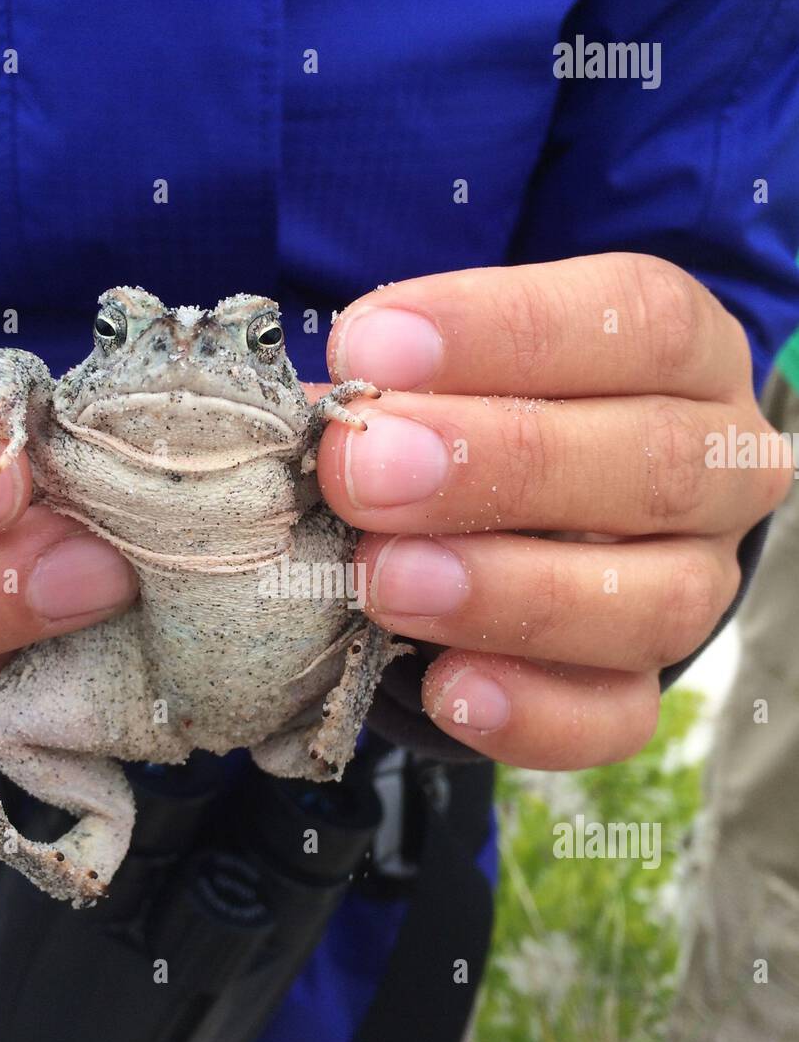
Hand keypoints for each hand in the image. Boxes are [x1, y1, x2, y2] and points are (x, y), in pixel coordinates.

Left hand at [316, 253, 791, 768]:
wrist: (508, 524)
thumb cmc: (474, 418)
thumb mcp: (451, 374)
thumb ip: (404, 384)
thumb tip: (322, 416)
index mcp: (684, 355)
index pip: (638, 321)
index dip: (504, 331)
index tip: (371, 349)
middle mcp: (718, 470)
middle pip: (655, 461)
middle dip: (498, 466)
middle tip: (364, 472)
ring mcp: (694, 587)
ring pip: (654, 604)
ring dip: (509, 593)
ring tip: (385, 582)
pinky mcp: (641, 688)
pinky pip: (616, 719)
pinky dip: (529, 712)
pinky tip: (443, 689)